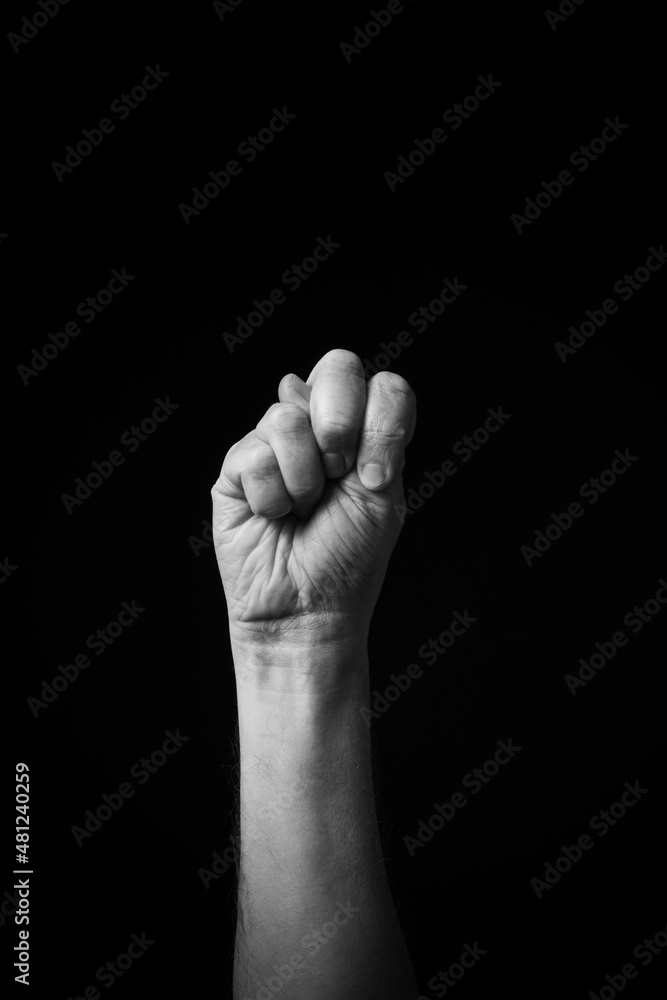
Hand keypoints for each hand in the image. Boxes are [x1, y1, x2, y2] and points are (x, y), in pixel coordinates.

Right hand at [211, 349, 416, 645]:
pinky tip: (272, 516)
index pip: (383, 385)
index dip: (382, 421)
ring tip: (300, 509)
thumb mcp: (380, 494)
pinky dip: (271, 496)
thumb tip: (300, 382)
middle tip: (338, 474)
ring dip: (303, 479)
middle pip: (336, 368)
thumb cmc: (347, 558)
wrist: (307, 609)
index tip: (373, 476)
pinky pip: (254, 454)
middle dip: (341, 426)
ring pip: (287, 416)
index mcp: (365, 434)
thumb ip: (368, 431)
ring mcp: (276, 444)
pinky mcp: (236, 469)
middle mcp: (319, 429)